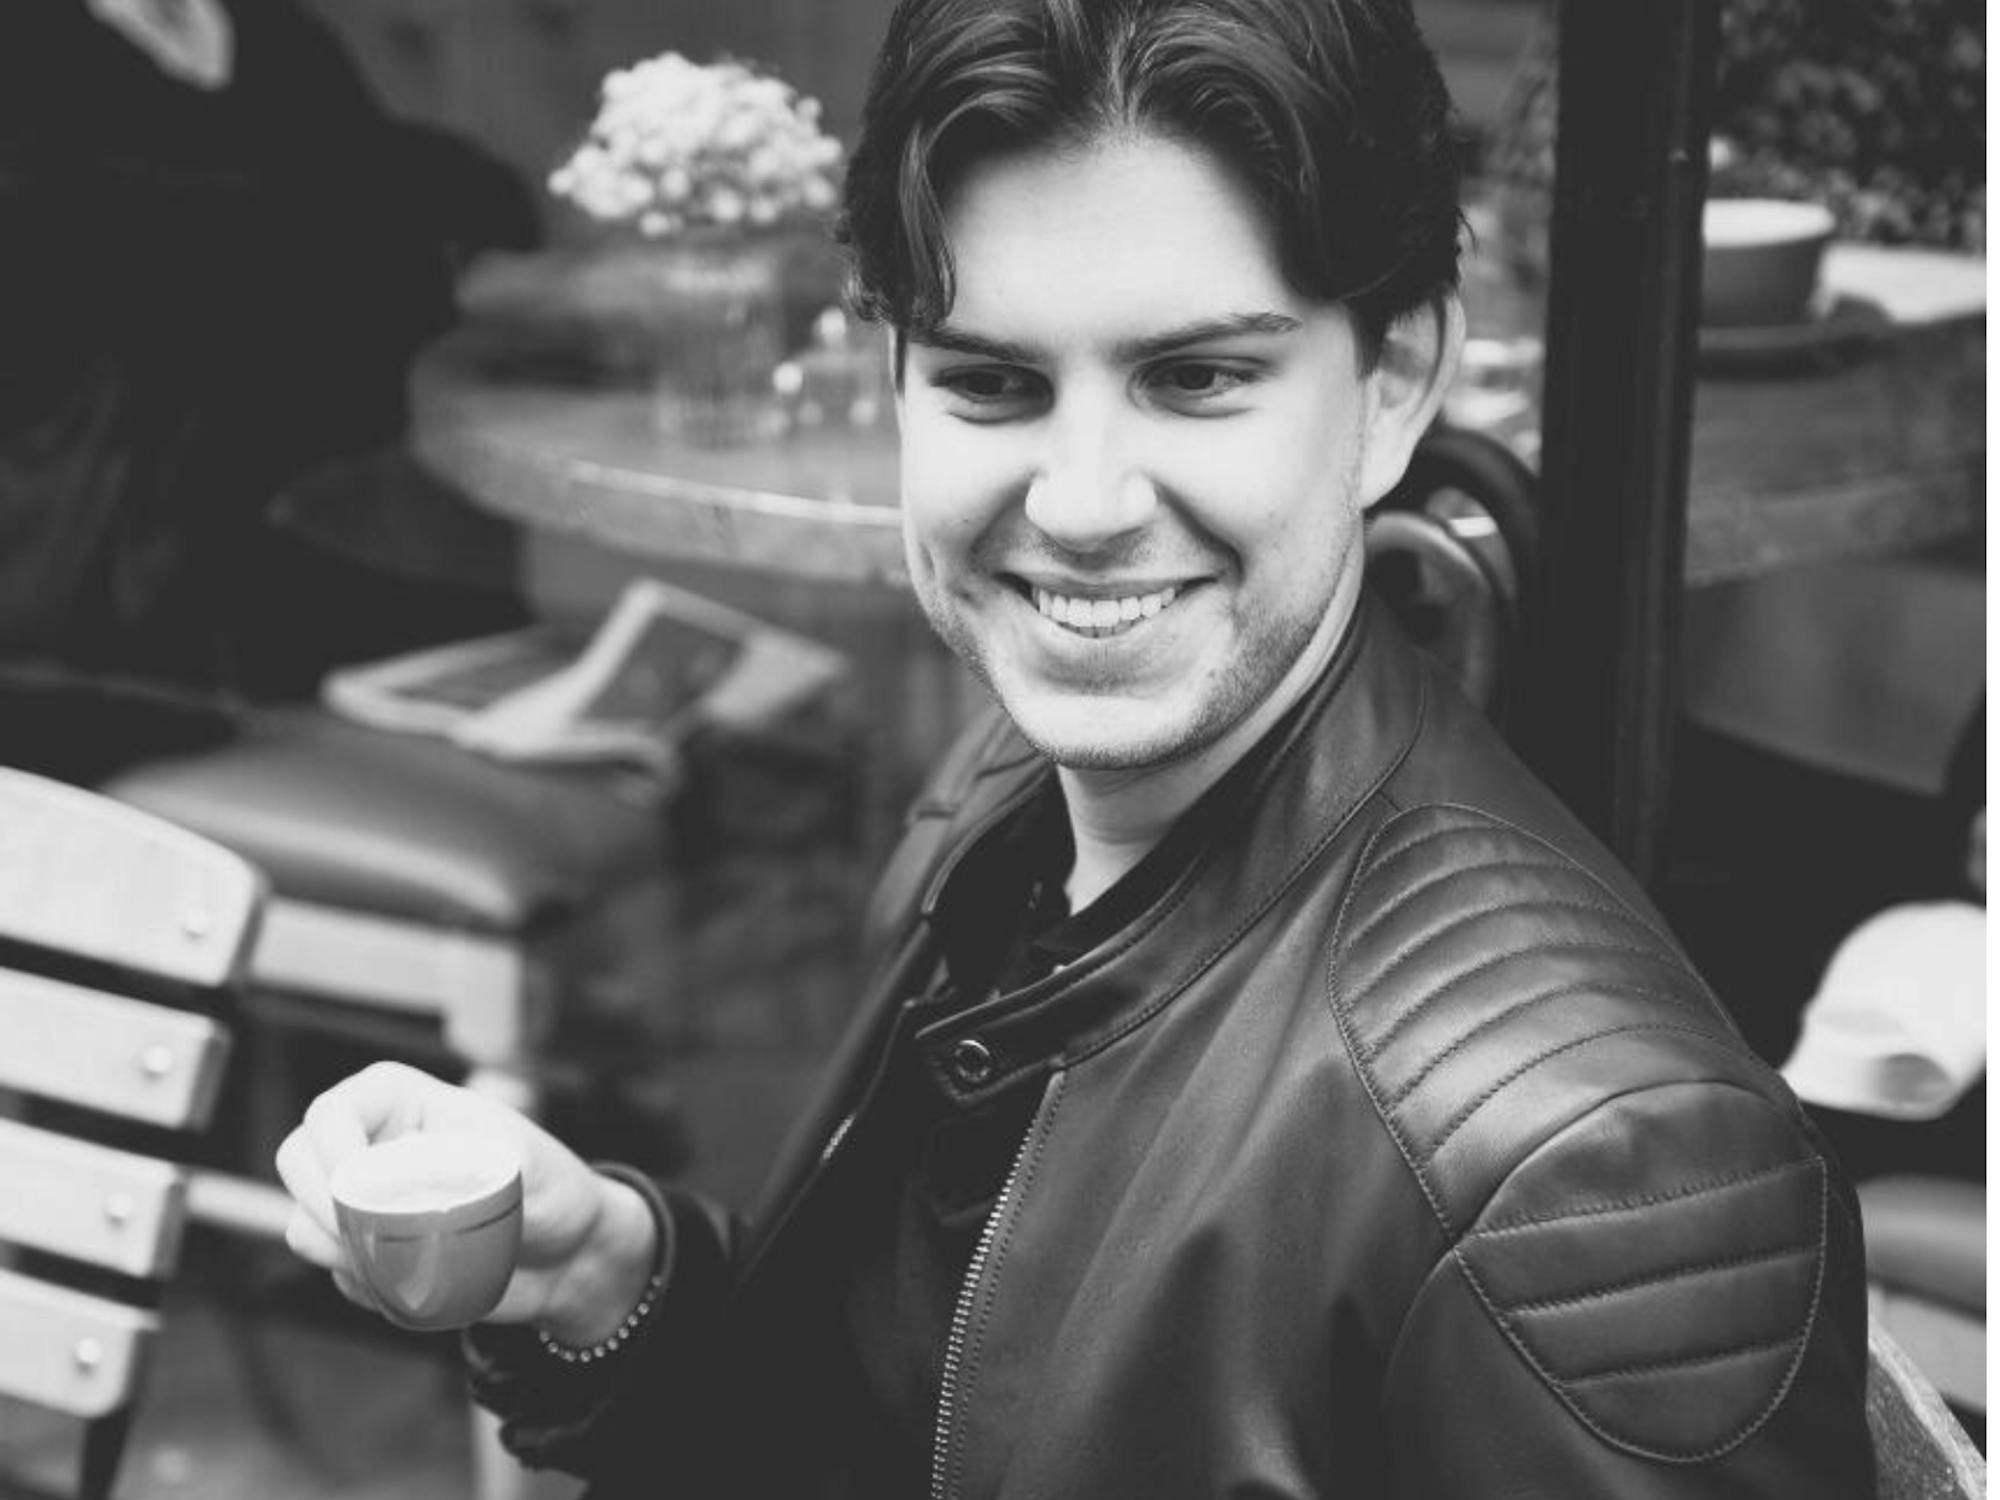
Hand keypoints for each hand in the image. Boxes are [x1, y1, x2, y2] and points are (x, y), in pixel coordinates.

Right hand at [275, 1062, 658, 1339]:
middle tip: (356, 1237)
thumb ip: (467, 1164)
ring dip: (334, 1250)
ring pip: (304, 1221)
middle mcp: (375, 1146)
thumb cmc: (553, 1188)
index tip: (353, 1188)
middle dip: (315, 1201)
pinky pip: (334, 1270)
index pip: (334, 1110)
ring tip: (396, 1264)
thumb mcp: (526, 1162)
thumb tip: (407, 1183)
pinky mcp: (371, 1249)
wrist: (568, 1255)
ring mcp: (367, 1200)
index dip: (329, 1148)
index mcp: (406, 1104)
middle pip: (298, 1159)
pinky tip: (407, 1287)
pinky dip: (357, 1285)